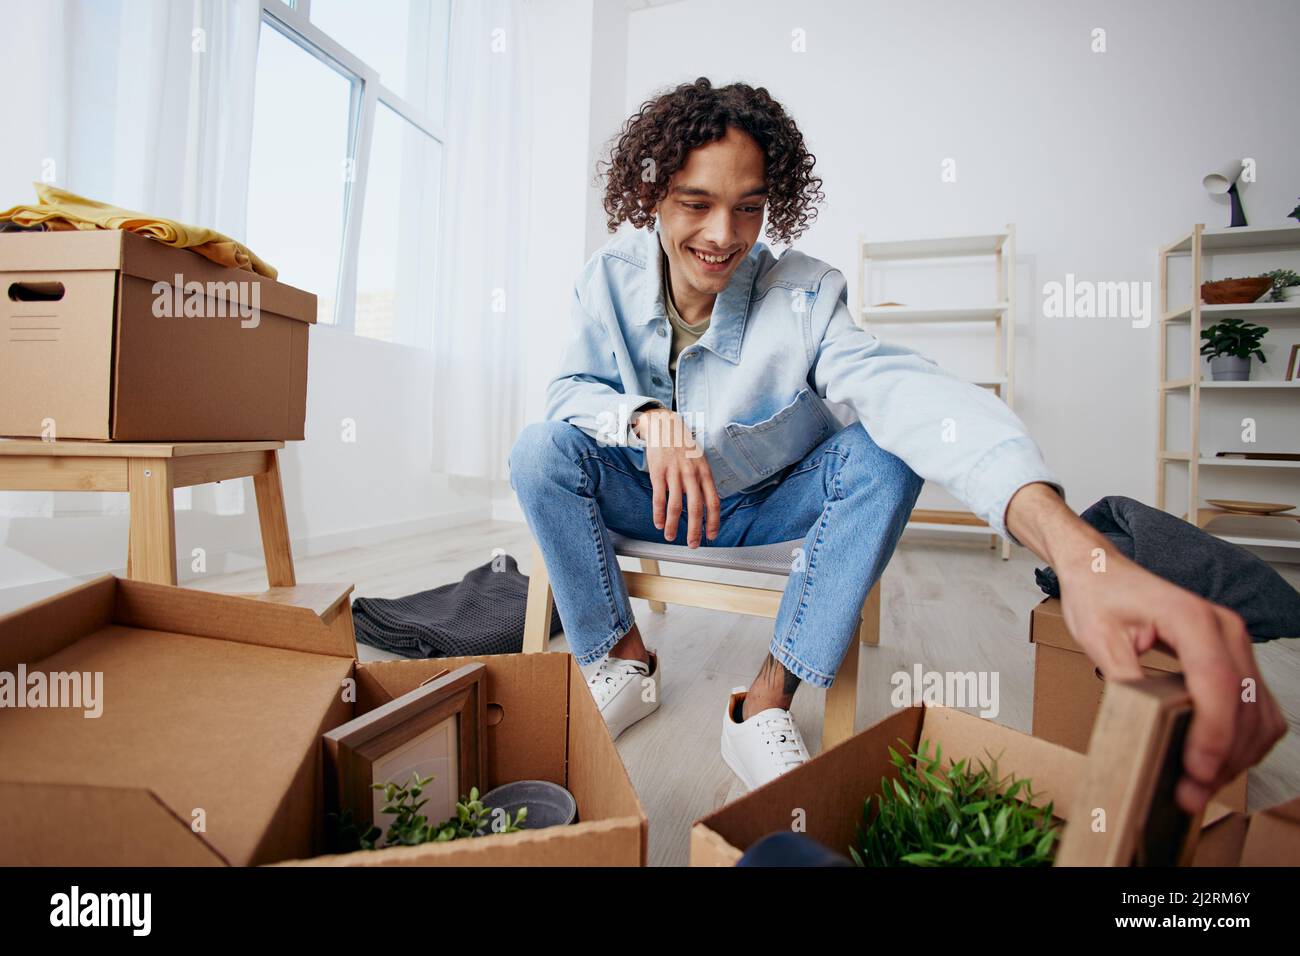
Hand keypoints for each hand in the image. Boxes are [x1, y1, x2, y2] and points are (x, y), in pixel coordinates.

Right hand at [636, 408, 720, 547]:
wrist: (665, 425)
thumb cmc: (684, 446)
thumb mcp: (699, 461)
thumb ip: (702, 482)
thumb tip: (704, 506)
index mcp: (705, 473)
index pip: (713, 502)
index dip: (713, 521)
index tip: (712, 535)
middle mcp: (691, 474)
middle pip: (695, 508)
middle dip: (694, 530)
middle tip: (692, 544)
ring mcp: (674, 473)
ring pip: (675, 506)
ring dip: (672, 526)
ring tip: (670, 537)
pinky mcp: (658, 472)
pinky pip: (659, 498)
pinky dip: (658, 514)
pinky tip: (658, 523)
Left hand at [1057, 554, 1284, 814]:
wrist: (1104, 573)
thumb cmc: (1100, 597)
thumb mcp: (1097, 637)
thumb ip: (1124, 677)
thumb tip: (1143, 723)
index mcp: (1190, 617)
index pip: (1217, 682)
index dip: (1213, 733)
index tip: (1197, 770)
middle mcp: (1224, 628)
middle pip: (1245, 703)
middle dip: (1224, 756)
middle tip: (1192, 792)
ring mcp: (1235, 642)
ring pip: (1259, 709)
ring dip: (1238, 753)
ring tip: (1200, 784)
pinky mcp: (1234, 656)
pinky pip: (1258, 705)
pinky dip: (1245, 739)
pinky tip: (1218, 760)